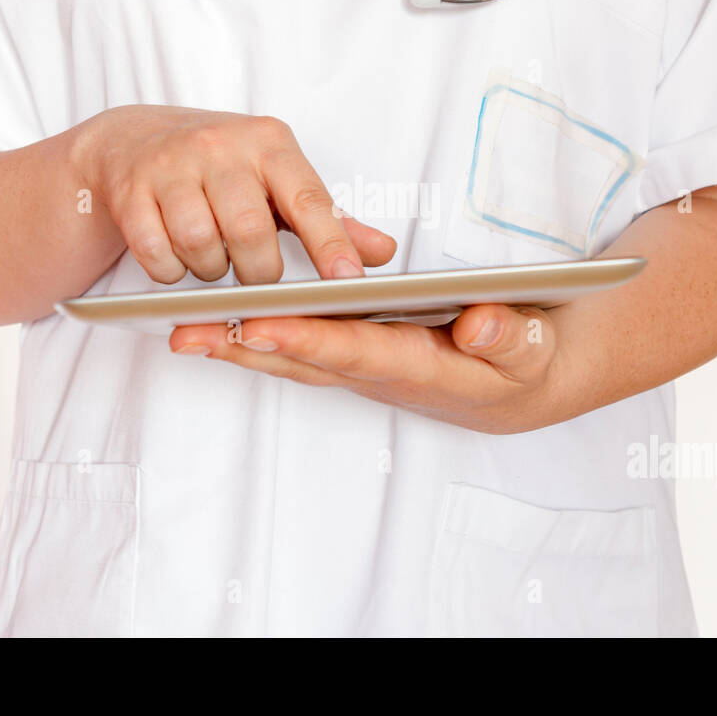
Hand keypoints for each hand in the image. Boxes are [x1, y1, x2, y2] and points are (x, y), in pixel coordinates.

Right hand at [73, 105, 395, 284]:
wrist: (133, 141)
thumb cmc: (222, 166)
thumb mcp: (279, 179)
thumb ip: (329, 219)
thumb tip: (382, 252)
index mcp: (269, 142)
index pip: (309, 200)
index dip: (330, 244)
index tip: (348, 281)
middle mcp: (221, 146)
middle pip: (250, 233)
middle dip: (259, 272)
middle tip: (257, 275)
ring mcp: (171, 165)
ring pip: (200, 244)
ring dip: (212, 271)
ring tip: (216, 260)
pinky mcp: (131, 190)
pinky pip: (157, 252)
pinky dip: (171, 271)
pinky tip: (179, 259)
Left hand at [168, 304, 562, 433]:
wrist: (518, 391)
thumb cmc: (525, 363)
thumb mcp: (534, 347)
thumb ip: (508, 337)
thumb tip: (477, 324)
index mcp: (423, 365)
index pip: (357, 350)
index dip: (308, 339)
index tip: (258, 324)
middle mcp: (382, 372)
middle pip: (305, 361)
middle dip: (245, 347)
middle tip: (186, 333)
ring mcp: (365, 368)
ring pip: (294, 359)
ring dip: (239, 347)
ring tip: (183, 330)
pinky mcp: (358, 357)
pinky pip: (301, 351)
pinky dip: (259, 341)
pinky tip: (222, 327)